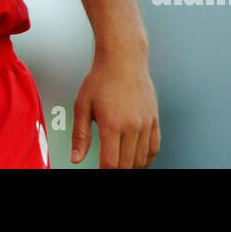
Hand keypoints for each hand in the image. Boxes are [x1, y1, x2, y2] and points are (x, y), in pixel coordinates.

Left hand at [71, 48, 159, 168]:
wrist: (123, 58)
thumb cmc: (100, 79)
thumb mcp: (82, 105)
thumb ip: (79, 136)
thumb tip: (75, 159)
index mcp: (112, 124)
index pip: (110, 163)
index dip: (103, 172)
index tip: (98, 171)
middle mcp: (132, 126)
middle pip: (127, 164)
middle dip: (116, 169)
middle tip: (107, 166)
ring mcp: (146, 123)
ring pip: (142, 159)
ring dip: (131, 166)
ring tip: (120, 163)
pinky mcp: (154, 119)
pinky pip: (154, 147)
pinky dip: (146, 158)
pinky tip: (137, 158)